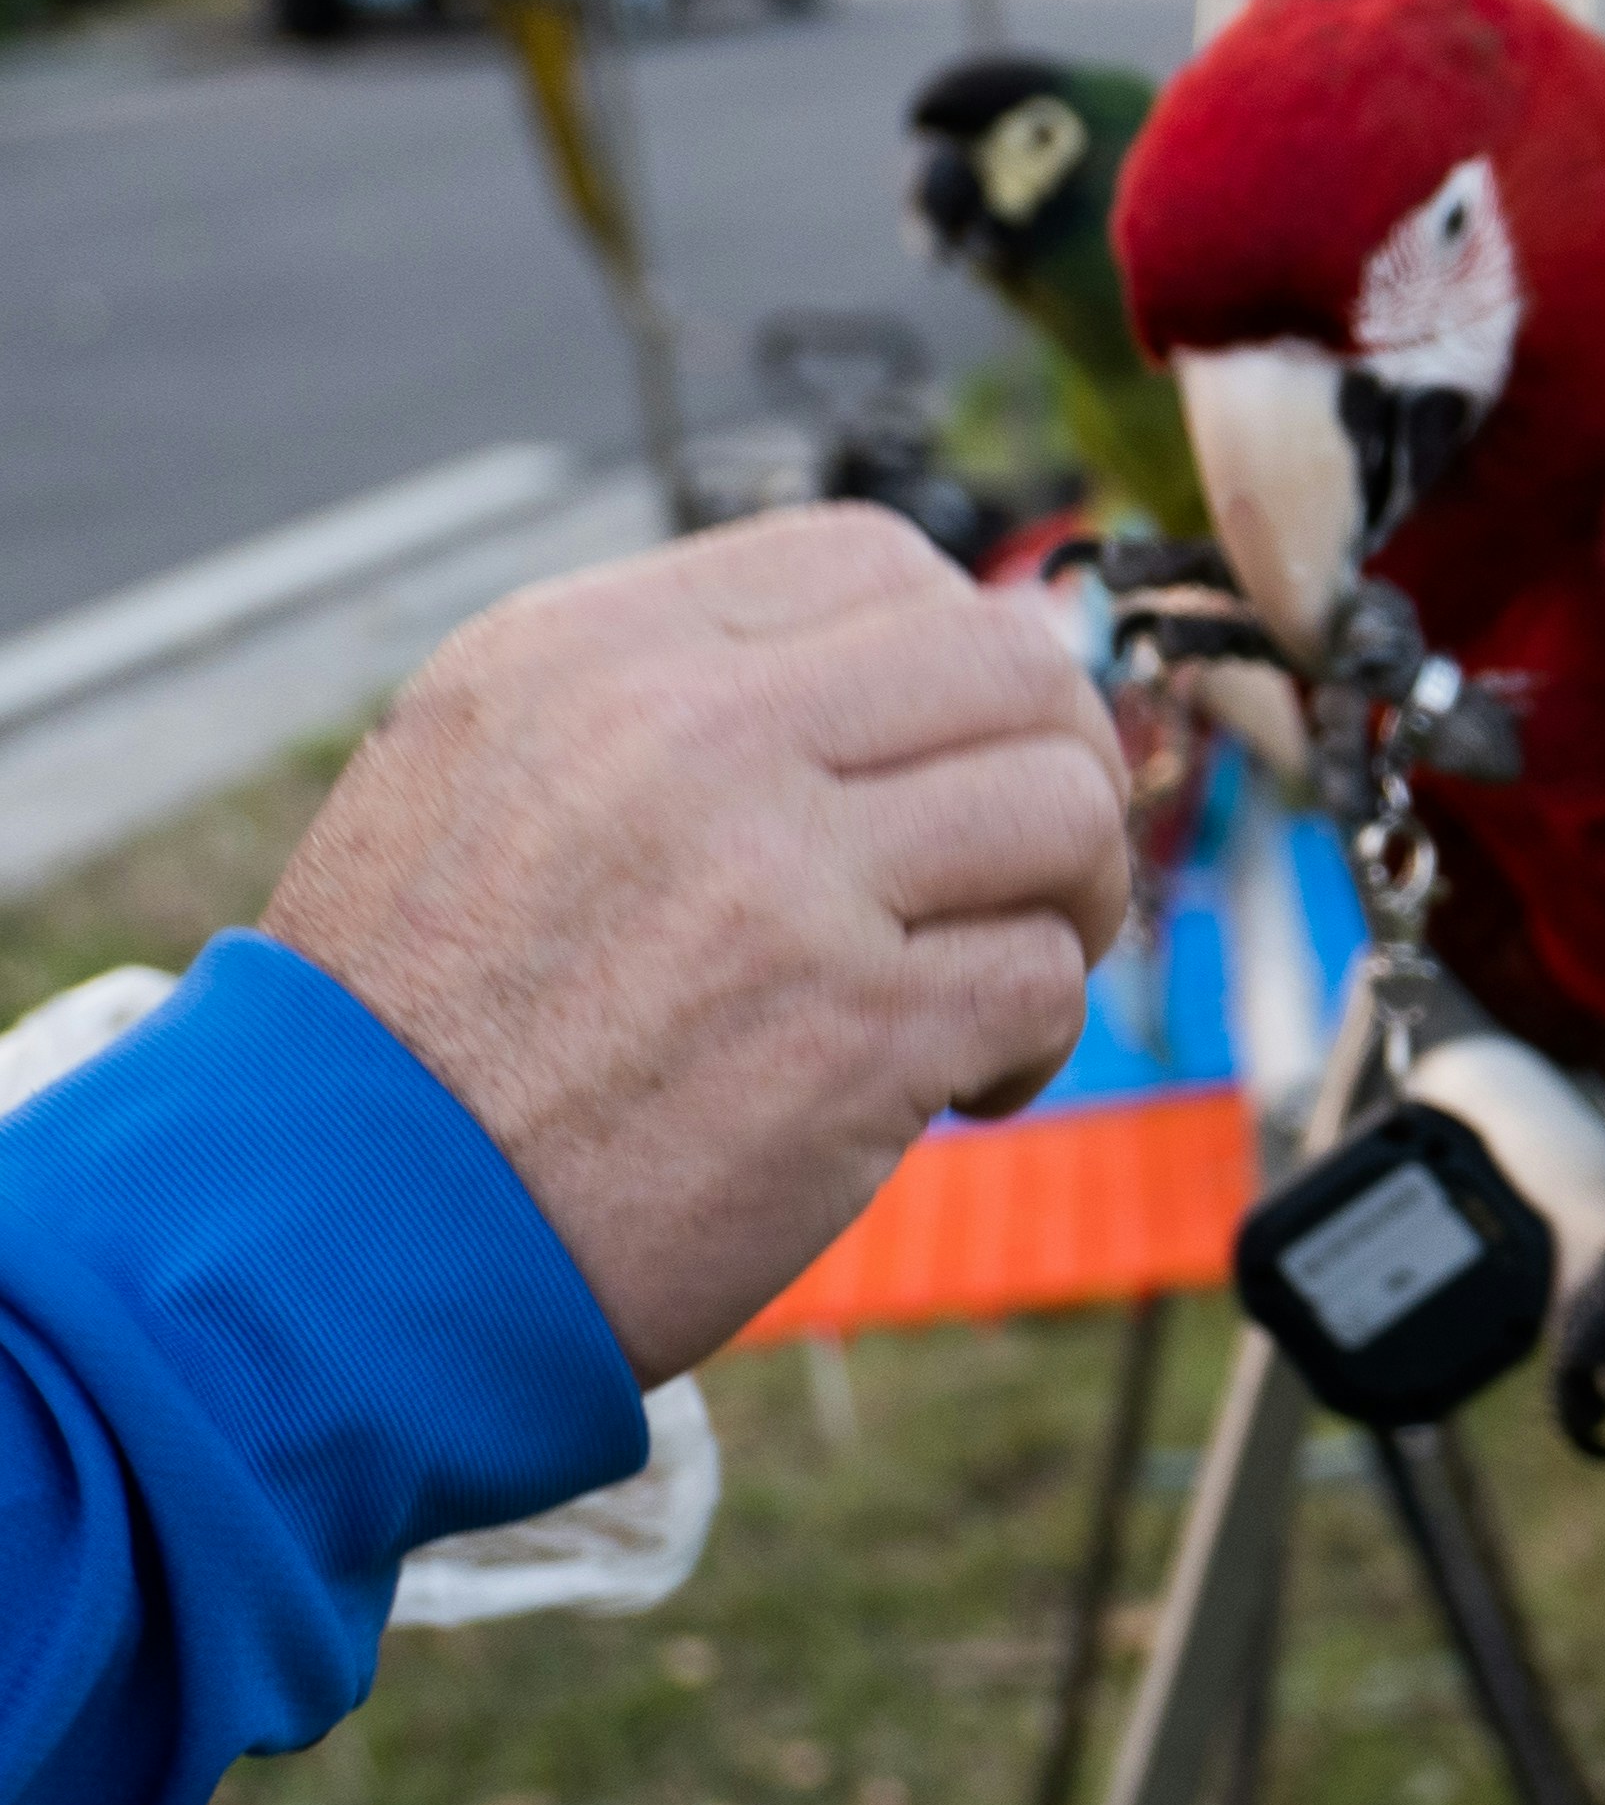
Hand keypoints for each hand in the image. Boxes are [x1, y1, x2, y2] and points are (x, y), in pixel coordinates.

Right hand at [263, 504, 1130, 1380]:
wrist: (335, 1245)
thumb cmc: (423, 1032)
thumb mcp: (482, 781)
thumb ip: (670, 701)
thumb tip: (908, 649)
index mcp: (590, 652)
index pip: (876, 558)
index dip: (961, 653)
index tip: (955, 754)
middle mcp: (689, 736)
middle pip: (1012, 660)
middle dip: (1063, 759)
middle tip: (1026, 868)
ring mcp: (779, 879)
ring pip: (1063, 807)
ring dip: (1069, 903)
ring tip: (996, 978)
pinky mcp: (854, 1026)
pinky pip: (1044, 975)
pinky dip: (1031, 1041)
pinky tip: (956, 1089)